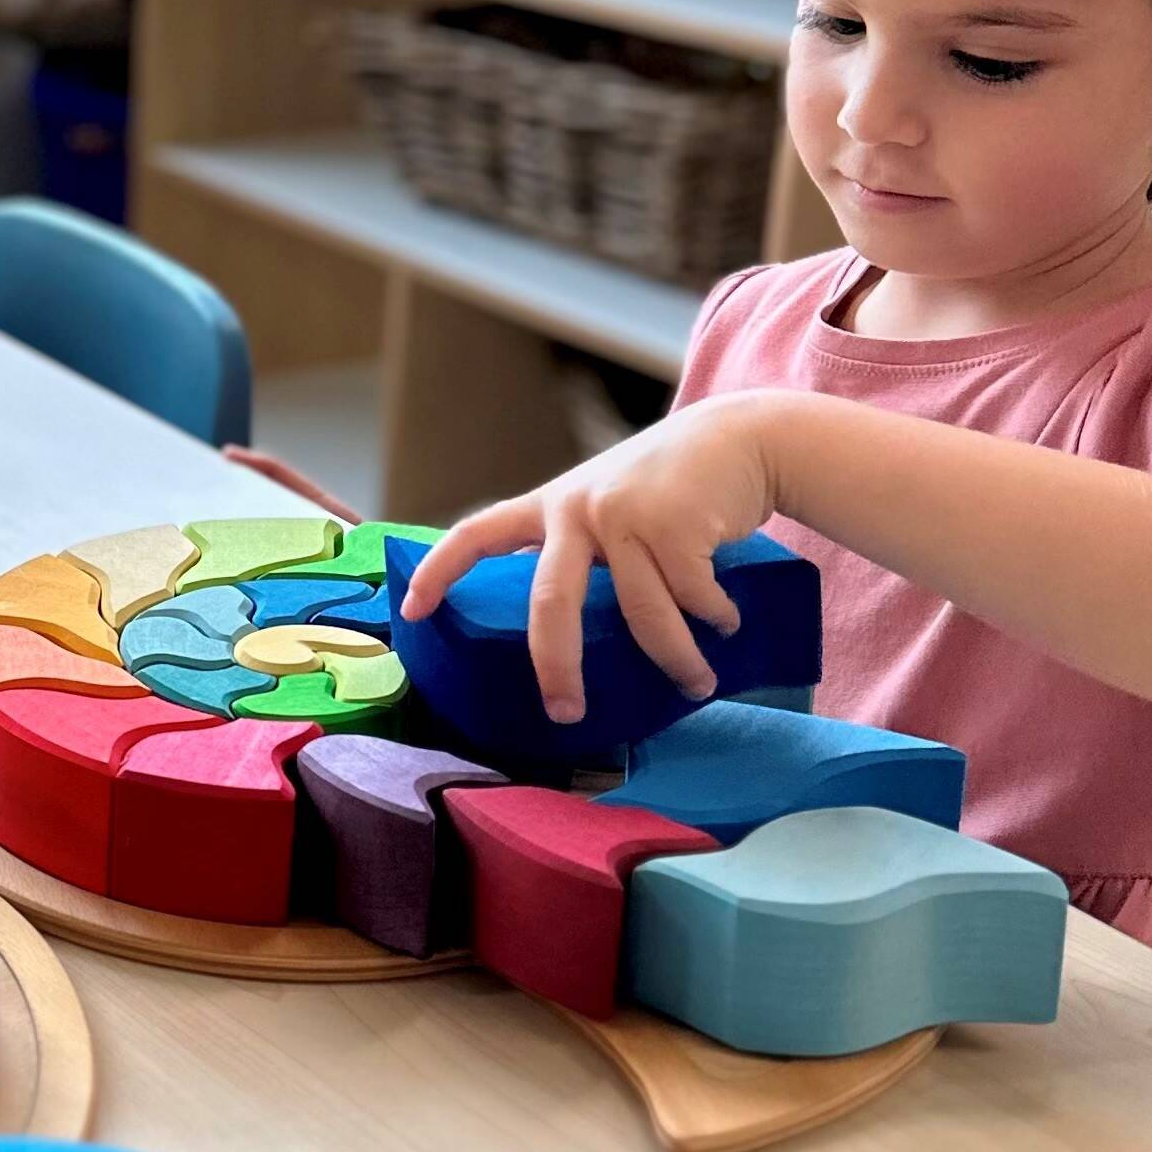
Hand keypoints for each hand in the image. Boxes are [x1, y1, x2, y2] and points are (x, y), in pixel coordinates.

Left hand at [394, 392, 793, 723]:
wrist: (739, 437)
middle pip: (550, 603)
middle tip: (565, 713)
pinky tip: (726, 621)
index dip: (440, 571)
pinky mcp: (676, 524)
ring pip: (640, 615)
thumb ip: (572, 549)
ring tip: (698, 682)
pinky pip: (691, 599)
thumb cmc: (665, 485)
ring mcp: (625, 515)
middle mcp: (578, 508)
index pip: (477, 534)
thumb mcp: (602, 505)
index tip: (412, 611)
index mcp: (550, 506)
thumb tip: (546, 622)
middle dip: (556, 666)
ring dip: (676, 659)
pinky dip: (714, 619)